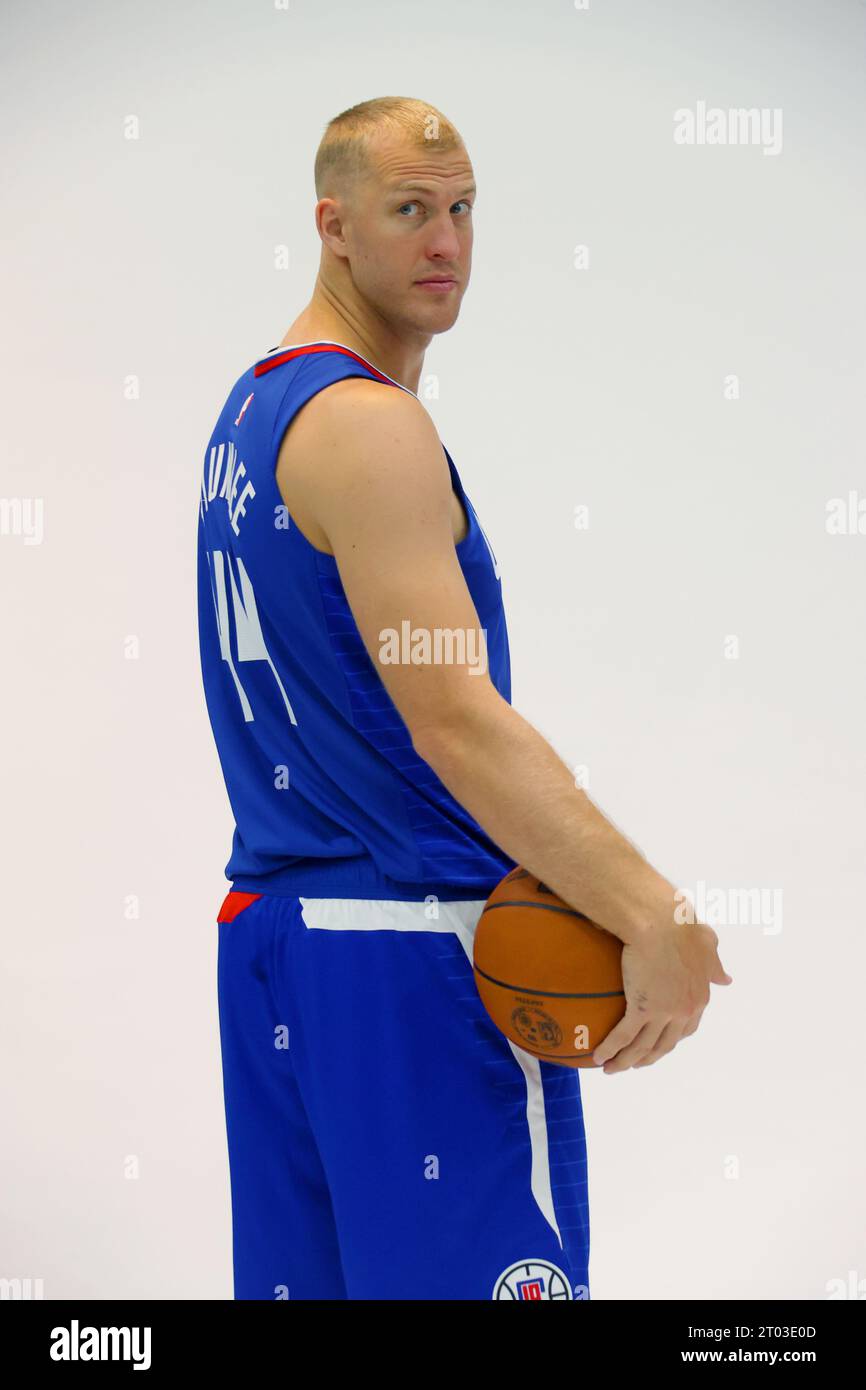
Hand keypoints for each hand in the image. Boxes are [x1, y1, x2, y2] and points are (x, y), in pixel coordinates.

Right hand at [592, 919, 731, 1072]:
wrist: (660, 920)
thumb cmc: (680, 923)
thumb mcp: (705, 943)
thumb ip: (714, 962)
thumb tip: (727, 979)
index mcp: (699, 996)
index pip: (686, 1029)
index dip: (671, 1040)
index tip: (658, 1045)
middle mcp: (684, 1010)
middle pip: (664, 1045)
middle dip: (648, 1058)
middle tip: (634, 1064)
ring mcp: (664, 1012)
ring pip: (643, 1047)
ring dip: (626, 1062)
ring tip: (611, 1069)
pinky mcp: (642, 1008)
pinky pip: (623, 1036)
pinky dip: (611, 1049)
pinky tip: (599, 1058)